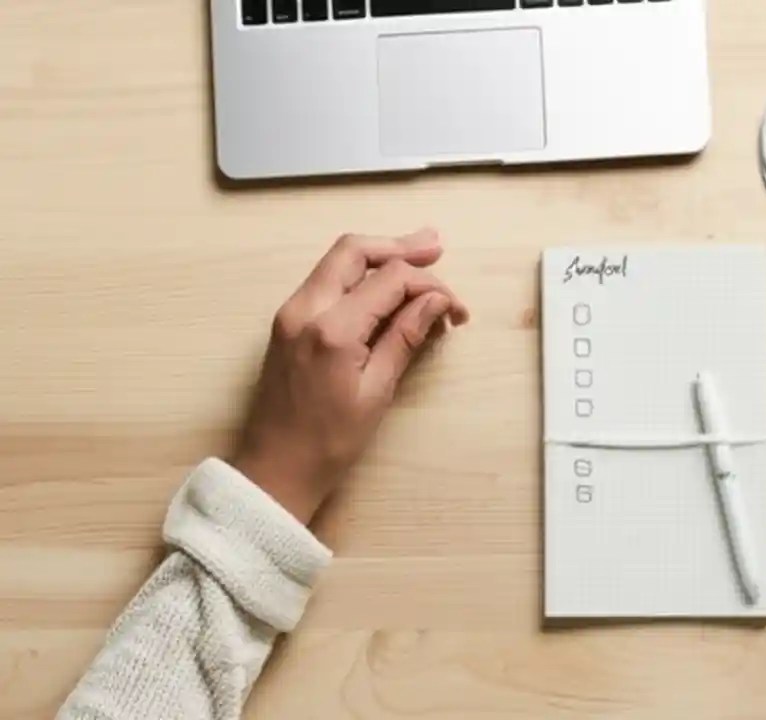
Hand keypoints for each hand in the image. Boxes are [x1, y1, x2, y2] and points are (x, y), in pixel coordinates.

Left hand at [231, 229, 469, 524]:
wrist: (274, 469)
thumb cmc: (329, 442)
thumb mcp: (377, 392)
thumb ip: (405, 337)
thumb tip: (436, 301)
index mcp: (331, 328)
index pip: (389, 280)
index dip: (429, 286)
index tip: (456, 309)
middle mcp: (305, 308)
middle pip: (355, 251)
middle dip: (399, 246)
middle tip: (437, 247)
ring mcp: (291, 313)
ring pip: (338, 261)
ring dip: (379, 257)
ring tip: (420, 256)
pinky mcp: (288, 322)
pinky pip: (327, 281)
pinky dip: (359, 276)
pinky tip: (385, 285)